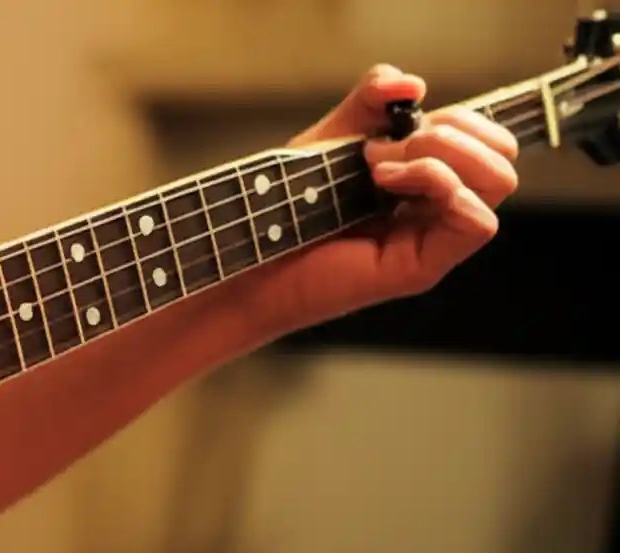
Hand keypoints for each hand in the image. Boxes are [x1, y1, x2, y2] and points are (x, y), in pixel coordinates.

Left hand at [240, 64, 518, 336]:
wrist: (251, 256)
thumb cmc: (285, 207)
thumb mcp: (331, 136)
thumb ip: (370, 101)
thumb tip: (412, 84)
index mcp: (427, 181)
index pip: (488, 141)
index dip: (457, 118)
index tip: (392, 125)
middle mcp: (436, 212)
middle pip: (502, 158)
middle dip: (451, 134)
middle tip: (382, 149)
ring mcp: (431, 241)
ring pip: (498, 182)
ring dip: (441, 156)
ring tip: (378, 168)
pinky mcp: (421, 267)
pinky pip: (478, 222)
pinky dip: (440, 186)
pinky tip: (385, 185)